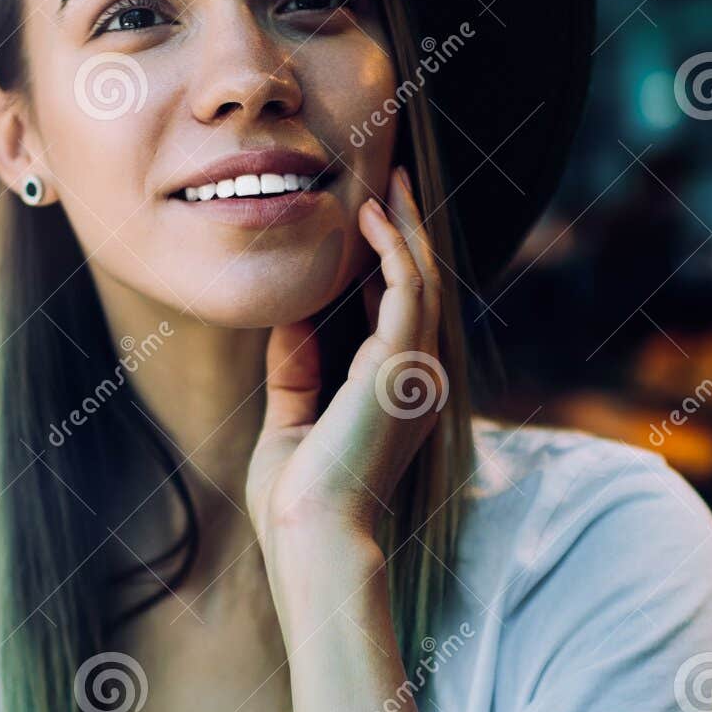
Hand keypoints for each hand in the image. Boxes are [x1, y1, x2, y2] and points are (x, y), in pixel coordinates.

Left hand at [245, 165, 444, 547]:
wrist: (309, 533)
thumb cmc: (298, 496)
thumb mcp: (292, 420)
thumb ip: (296, 370)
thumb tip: (290, 318)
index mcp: (394, 395)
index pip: (397, 312)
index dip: (387, 261)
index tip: (368, 217)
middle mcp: (415, 379)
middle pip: (419, 286)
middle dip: (407, 230)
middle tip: (395, 177)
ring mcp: (415, 372)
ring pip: (422, 278)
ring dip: (406, 226)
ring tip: (391, 179)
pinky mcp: (402, 365)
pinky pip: (409, 288)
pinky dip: (393, 247)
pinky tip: (371, 215)